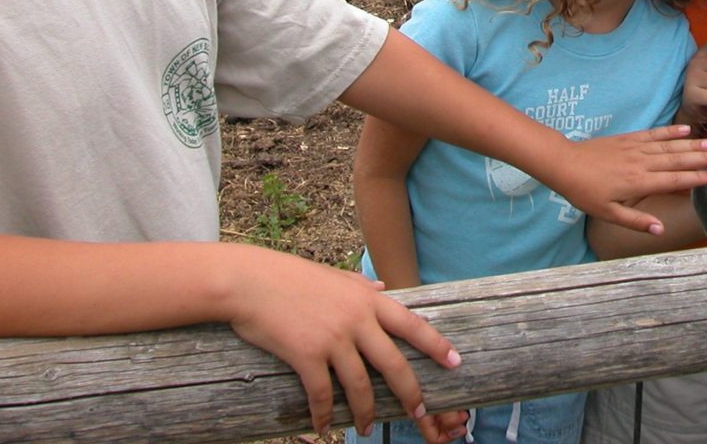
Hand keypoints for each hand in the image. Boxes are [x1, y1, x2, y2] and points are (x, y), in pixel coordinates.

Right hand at [221, 245, 461, 435]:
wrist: (251, 281)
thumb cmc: (290, 277)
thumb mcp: (333, 277)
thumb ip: (360, 285)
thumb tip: (381, 288)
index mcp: (367, 299)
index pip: (412, 324)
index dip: (436, 345)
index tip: (455, 363)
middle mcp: (356, 319)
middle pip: (394, 363)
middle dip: (410, 393)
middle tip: (420, 413)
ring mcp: (332, 338)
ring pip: (360, 385)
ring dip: (366, 411)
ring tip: (367, 428)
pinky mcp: (306, 355)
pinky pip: (322, 394)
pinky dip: (325, 416)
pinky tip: (324, 428)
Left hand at [561, 125, 706, 233]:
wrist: (564, 164)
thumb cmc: (584, 193)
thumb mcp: (608, 214)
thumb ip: (636, 221)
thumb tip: (660, 230)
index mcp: (638, 182)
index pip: (674, 180)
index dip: (697, 177)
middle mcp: (641, 163)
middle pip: (677, 160)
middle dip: (703, 158)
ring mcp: (635, 149)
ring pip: (669, 146)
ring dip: (692, 144)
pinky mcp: (628, 139)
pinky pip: (653, 135)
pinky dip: (670, 132)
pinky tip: (685, 130)